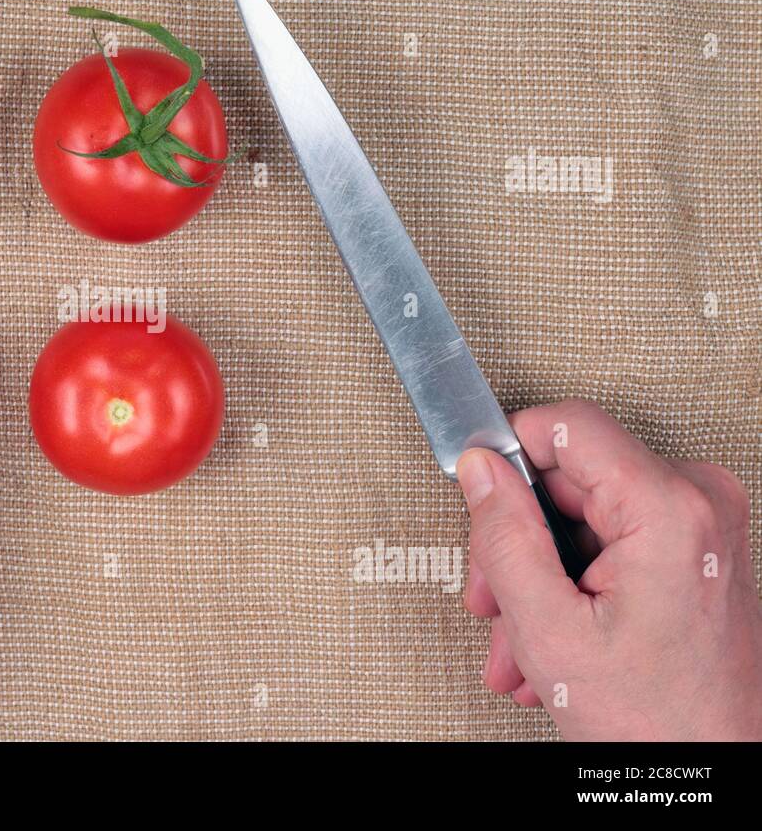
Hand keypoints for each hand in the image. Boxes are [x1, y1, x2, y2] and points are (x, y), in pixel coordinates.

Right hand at [459, 399, 761, 740]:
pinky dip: (572, 585)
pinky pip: (610, 541)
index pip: (566, 426)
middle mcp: (697, 502)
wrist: (718, 768)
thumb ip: (505, 537)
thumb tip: (481, 470)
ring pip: (581, 518)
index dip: (508, 454)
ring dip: (538, 578)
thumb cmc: (659, 723)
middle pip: (568, 480)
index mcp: (668, 509)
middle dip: (517, 543)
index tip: (476, 490)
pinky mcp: (697, 549)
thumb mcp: (550, 629)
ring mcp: (702, 525)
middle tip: (495, 600)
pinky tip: (554, 637)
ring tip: (522, 642)